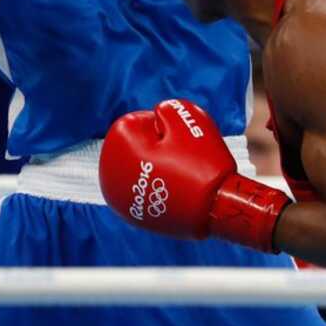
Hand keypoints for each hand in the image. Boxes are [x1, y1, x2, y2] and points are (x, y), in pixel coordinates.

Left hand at [100, 98, 289, 250]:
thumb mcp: (189, 118)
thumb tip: (157, 116)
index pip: (135, 124)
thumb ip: (166, 109)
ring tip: (180, 174)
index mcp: (117, 145)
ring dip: (154, 168)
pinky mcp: (133, 217)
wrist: (216, 207)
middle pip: (133, 148)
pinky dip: (156, 188)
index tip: (178, 140)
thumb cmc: (202, 160)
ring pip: (137, 171)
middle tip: (180, 156)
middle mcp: (109, 175)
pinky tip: (176, 190)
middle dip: (154, 148)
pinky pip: (143, 193)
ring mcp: (119, 199)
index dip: (161, 127)